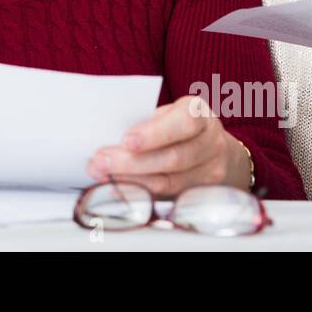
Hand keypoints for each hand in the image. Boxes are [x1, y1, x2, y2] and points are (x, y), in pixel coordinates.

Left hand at [87, 95, 250, 196]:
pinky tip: (119, 189)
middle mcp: (211, 143)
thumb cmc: (178, 126)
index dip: (155, 133)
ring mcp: (210, 172)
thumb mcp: (167, 114)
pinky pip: (167, 198)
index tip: (126, 140)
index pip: (183, 123)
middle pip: (173, 158)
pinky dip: (139, 194)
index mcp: (199, 114)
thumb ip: (145, 123)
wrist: (210, 148)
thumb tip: (105, 137)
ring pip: (169, 182)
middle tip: (101, 161)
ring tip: (103, 175)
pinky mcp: (201, 195)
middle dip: (132, 162)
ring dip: (131, 181)